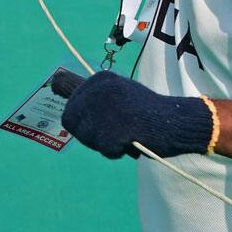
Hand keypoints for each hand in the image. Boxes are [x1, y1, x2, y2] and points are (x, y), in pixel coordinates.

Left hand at [51, 70, 213, 159]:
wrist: (178, 121)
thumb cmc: (146, 114)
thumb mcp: (115, 95)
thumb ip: (88, 93)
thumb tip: (53, 81)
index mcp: (98, 79)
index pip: (71, 111)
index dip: (86, 124)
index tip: (106, 121)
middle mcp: (99, 88)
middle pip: (73, 125)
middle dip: (92, 136)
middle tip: (116, 133)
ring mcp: (107, 106)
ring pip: (88, 139)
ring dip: (106, 144)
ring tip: (127, 134)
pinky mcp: (115, 125)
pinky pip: (105, 149)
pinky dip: (117, 151)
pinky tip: (132, 141)